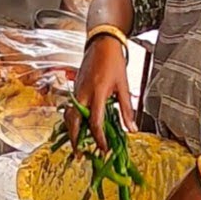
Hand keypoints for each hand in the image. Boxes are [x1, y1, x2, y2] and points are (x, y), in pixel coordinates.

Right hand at [63, 36, 134, 152]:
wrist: (101, 45)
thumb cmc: (115, 63)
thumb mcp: (124, 86)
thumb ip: (127, 109)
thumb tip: (132, 129)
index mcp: (98, 93)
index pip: (96, 122)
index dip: (99, 139)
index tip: (104, 150)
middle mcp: (83, 94)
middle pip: (74, 122)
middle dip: (75, 139)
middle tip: (79, 154)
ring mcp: (76, 92)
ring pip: (68, 116)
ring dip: (70, 131)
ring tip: (76, 144)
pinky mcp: (74, 90)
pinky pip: (70, 109)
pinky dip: (71, 121)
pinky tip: (77, 128)